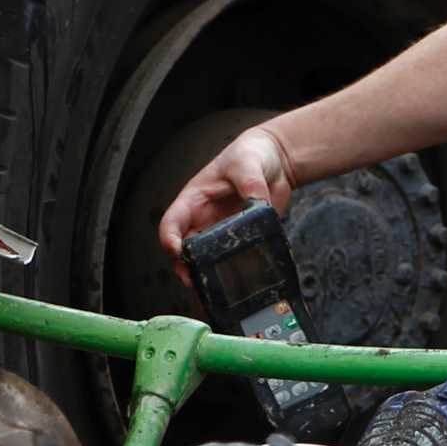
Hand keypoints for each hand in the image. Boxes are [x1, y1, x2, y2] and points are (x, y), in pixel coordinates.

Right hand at [157, 124, 295, 274]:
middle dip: (185, 268)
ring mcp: (220, 231)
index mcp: (194, 200)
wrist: (277, 161)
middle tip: (196, 282)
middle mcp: (203, 219)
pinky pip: (232, 259)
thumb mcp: (247, 163)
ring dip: (206, 275)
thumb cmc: (252, 154)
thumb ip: (250, 183)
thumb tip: (257, 204)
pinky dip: (232, 272)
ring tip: (214, 291)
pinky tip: (239, 283)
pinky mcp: (240, 239)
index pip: (171, 223)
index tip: (177, 251)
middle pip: (184, 250)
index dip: (169, 239)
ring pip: (204, 260)